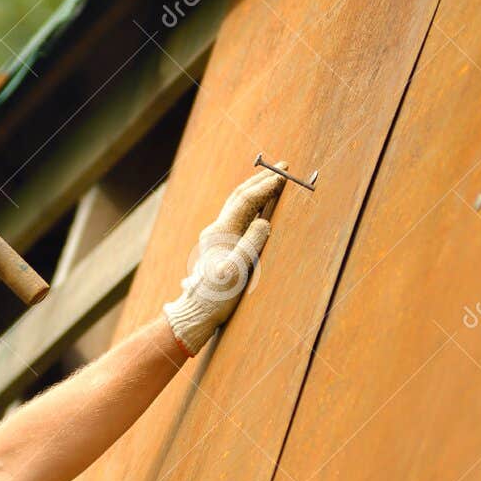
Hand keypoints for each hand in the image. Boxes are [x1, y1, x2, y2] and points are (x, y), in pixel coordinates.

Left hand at [163, 168, 283, 354]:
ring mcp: (217, 237)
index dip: (266, 186)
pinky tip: (262, 206)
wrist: (196, 312)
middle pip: (241, 196)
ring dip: (257, 190)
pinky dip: (254, 206)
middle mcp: (217, 230)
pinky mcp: (221, 246)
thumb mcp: (236, 271)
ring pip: (239, 205)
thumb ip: (250, 244)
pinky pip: (239, 217)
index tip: (284, 174)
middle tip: (283, 168)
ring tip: (275, 181)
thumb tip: (264, 221)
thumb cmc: (216, 296)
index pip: (246, 200)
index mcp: (221, 232)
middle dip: (261, 180)